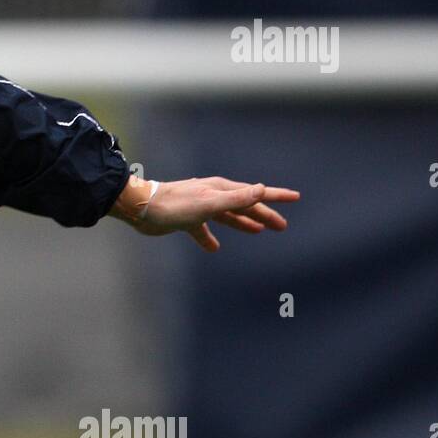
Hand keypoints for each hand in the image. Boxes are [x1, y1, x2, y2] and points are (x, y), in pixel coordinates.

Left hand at [112, 175, 299, 251]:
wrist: (142, 208)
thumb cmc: (175, 204)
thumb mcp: (210, 202)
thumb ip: (236, 199)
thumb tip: (262, 189)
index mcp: (222, 190)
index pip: (255, 193)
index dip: (276, 196)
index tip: (295, 197)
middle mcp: (213, 196)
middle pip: (244, 206)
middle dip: (264, 214)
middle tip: (282, 226)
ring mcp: (200, 208)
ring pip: (227, 217)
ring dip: (243, 224)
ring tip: (258, 232)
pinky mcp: (186, 220)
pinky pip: (203, 231)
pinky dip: (210, 239)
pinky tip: (214, 248)